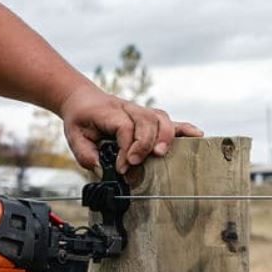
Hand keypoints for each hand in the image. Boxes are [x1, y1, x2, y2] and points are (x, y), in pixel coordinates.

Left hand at [59, 86, 202, 172]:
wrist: (83, 99)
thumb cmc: (81, 119)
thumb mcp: (75, 138)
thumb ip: (87, 156)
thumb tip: (103, 172)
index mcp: (109, 112)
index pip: (124, 128)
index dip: (126, 149)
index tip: (122, 167)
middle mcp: (128, 108)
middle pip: (146, 121)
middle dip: (144, 143)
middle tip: (135, 163)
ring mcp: (142, 111)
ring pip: (160, 119)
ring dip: (165, 137)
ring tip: (161, 154)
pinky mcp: (151, 117)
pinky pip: (171, 121)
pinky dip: (185, 128)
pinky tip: (196, 136)